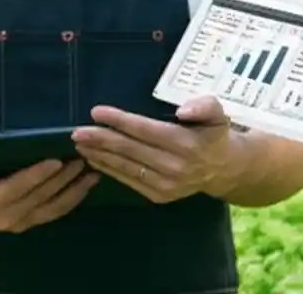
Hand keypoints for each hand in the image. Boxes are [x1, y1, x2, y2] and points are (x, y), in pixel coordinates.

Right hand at [0, 157, 99, 233]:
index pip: (13, 189)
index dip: (35, 176)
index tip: (55, 160)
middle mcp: (0, 218)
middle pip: (38, 199)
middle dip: (63, 179)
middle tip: (83, 156)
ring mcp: (11, 223)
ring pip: (48, 210)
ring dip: (72, 192)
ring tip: (92, 172)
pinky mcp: (17, 222)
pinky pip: (47, 214)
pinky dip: (67, 202)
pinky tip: (82, 188)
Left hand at [71, 96, 239, 203]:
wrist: (224, 169)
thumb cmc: (214, 133)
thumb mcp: (217, 113)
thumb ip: (204, 107)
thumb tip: (183, 111)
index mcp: (186, 144)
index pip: (145, 130)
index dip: (119, 121)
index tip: (96, 112)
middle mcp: (175, 167)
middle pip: (130, 150)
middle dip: (100, 139)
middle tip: (77, 132)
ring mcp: (166, 185)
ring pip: (126, 167)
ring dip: (99, 155)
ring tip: (80, 145)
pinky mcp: (159, 196)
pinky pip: (129, 181)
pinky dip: (109, 170)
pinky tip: (94, 159)